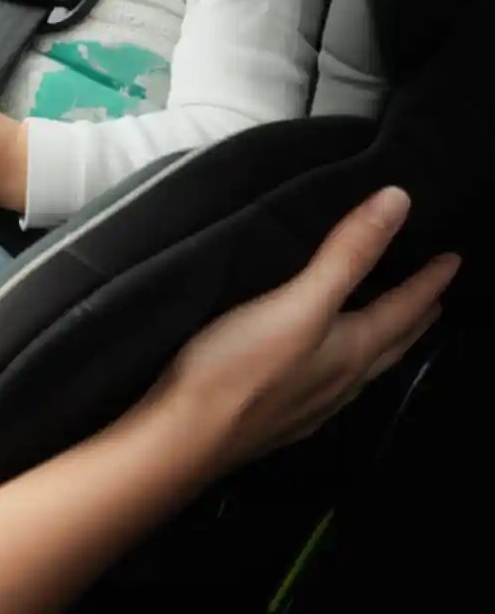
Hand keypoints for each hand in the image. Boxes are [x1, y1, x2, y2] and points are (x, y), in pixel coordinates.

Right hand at [154, 187, 459, 468]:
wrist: (184, 437)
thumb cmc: (240, 367)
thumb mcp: (298, 302)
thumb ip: (346, 255)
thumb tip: (398, 201)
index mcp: (352, 350)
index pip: (403, 310)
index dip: (429, 282)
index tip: (454, 260)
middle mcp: (340, 381)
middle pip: (390, 345)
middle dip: (414, 318)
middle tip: (434, 300)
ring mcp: (309, 406)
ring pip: (361, 371)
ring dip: (381, 346)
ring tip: (388, 332)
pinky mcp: (276, 420)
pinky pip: (328, 390)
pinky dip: (342, 372)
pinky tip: (322, 377)